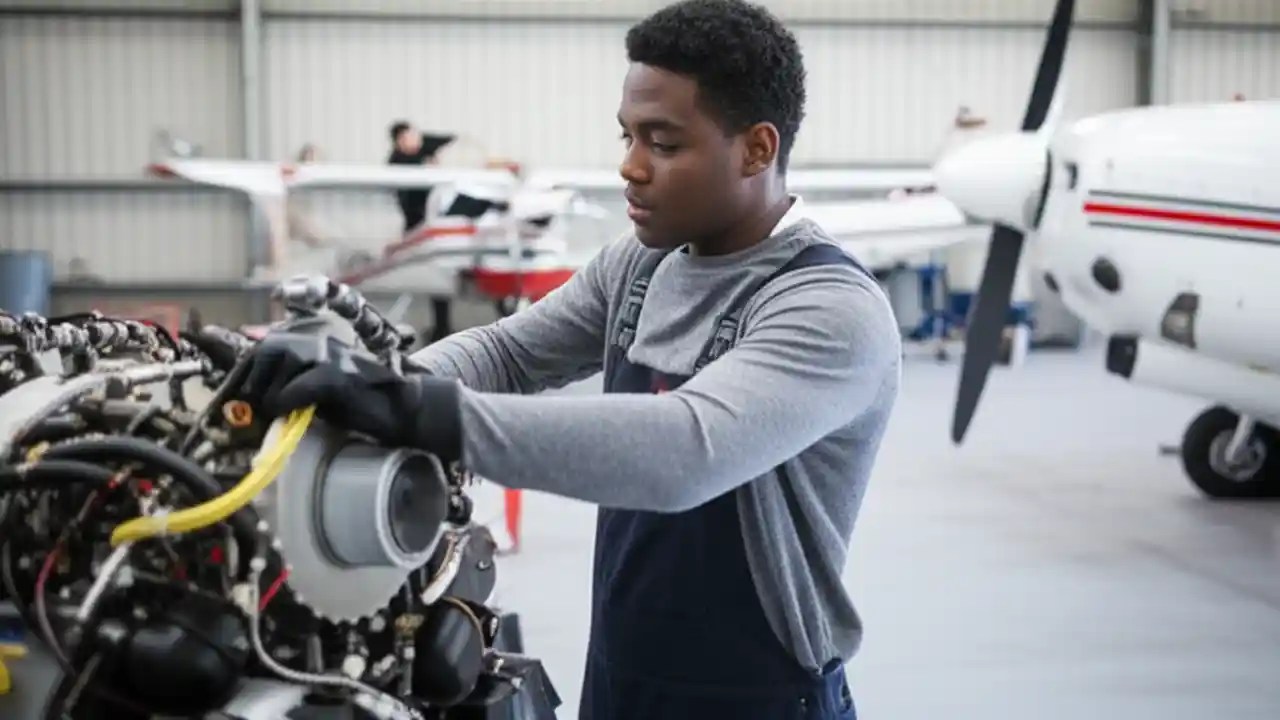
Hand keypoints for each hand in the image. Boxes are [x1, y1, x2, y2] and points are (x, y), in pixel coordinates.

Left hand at [236, 333, 461, 458]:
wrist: (402, 412)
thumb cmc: (361, 405)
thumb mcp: (319, 391)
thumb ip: (292, 385)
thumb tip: (254, 399)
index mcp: (315, 343)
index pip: (267, 346)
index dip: (246, 370)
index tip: (234, 392)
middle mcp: (322, 342)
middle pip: (269, 348)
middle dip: (253, 378)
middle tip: (253, 406)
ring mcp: (331, 356)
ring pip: (281, 361)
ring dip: (270, 392)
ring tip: (275, 412)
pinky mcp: (339, 376)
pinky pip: (298, 386)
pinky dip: (287, 402)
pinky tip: (292, 414)